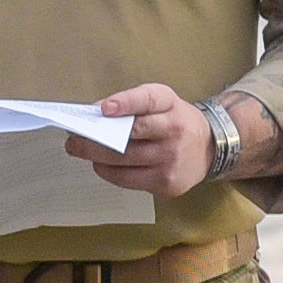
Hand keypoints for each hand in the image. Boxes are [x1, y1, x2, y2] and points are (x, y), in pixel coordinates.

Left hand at [76, 84, 216, 195]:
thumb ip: (132, 104)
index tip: (104, 109)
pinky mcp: (168, 183)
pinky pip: (128, 180)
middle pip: (129, 136)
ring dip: (96, 157)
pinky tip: (101, 165)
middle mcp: (175, 131)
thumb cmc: (176, 121)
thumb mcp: (162, 102)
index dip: (126, 103)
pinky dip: (109, 172)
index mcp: (171, 106)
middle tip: (72, 138)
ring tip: (79, 150)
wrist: (210, 148)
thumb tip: (95, 113)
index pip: (148, 100)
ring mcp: (172, 160)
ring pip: (124, 161)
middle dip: (95, 138)